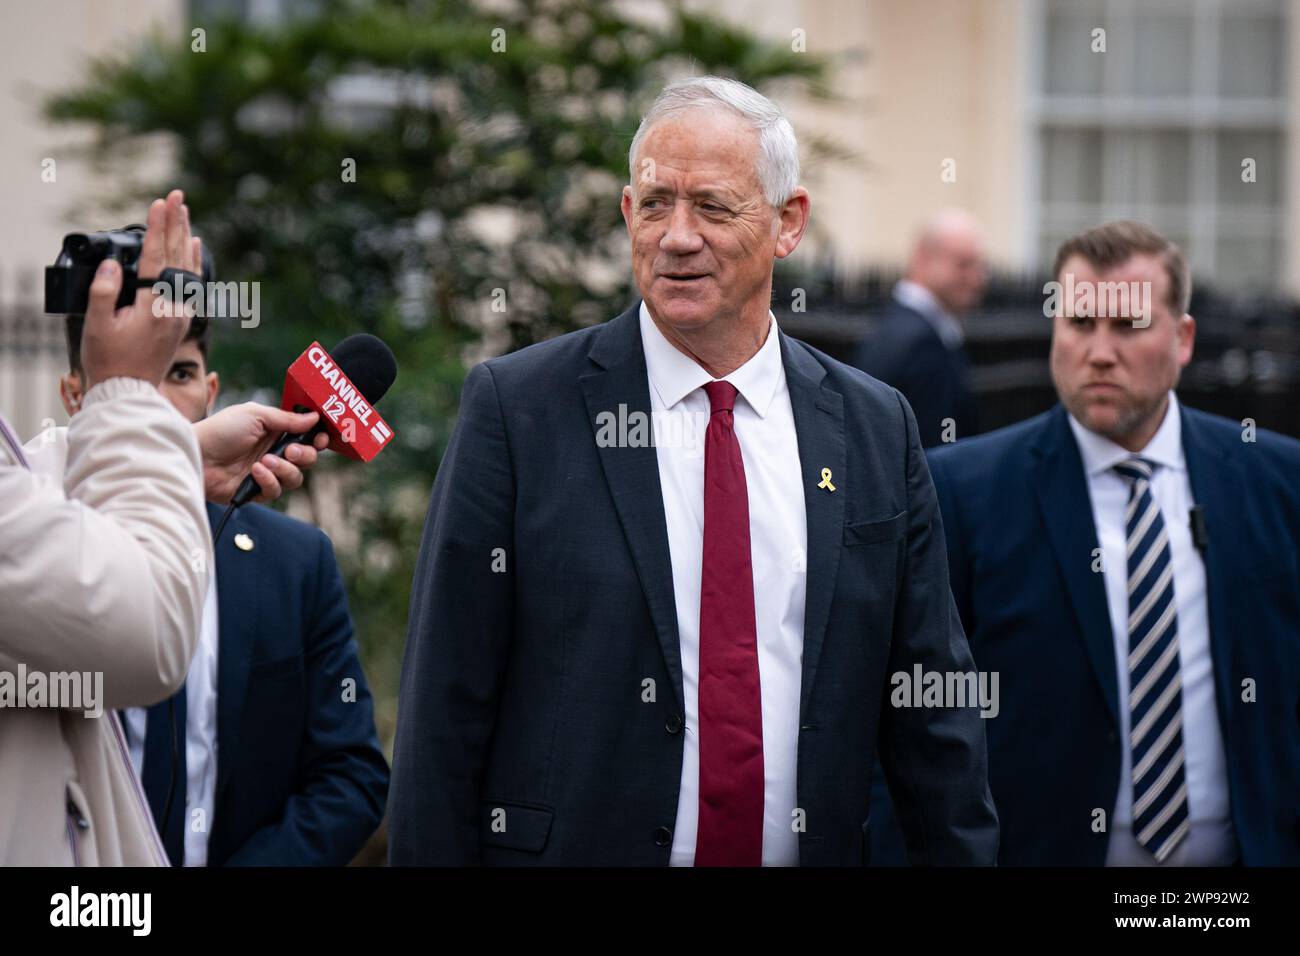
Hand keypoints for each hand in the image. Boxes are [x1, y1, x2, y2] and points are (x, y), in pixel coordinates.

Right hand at [81, 189, 202, 389]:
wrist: (128, 393)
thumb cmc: (109, 361)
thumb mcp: (97, 325)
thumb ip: (105, 291)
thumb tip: (115, 264)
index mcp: (155, 307)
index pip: (159, 258)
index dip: (159, 228)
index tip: (160, 202)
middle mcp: (174, 308)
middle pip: (178, 257)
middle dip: (176, 223)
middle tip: (178, 195)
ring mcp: (180, 315)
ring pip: (188, 268)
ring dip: (185, 238)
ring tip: (185, 212)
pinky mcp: (180, 321)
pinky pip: (192, 283)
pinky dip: (193, 262)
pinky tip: (194, 246)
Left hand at [194, 403, 330, 504]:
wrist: (196, 455)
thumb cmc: (220, 430)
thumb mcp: (254, 415)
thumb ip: (286, 418)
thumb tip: (314, 418)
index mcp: (275, 432)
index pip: (307, 437)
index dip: (317, 439)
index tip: (320, 439)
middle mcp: (274, 452)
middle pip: (307, 459)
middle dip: (305, 455)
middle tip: (291, 451)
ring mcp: (266, 473)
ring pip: (295, 478)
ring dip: (285, 469)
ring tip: (264, 461)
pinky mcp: (256, 491)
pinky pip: (276, 491)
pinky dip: (269, 481)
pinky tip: (254, 472)